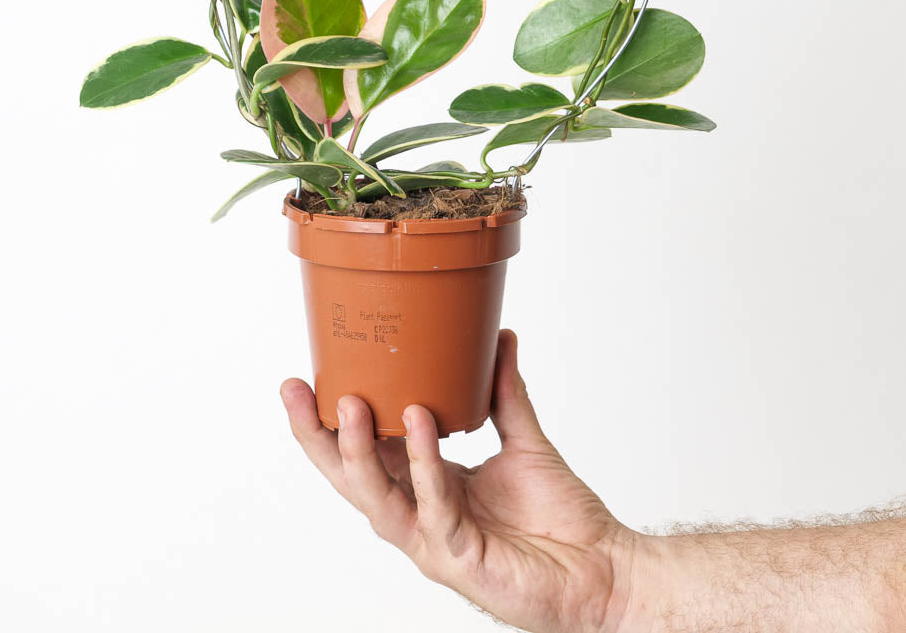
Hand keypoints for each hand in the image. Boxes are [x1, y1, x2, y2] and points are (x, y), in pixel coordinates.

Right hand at [280, 329, 646, 632]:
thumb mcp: (524, 439)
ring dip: (358, 449)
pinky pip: (433, 505)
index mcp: (427, 486)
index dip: (333, 419)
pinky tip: (418, 422)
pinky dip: (423, 462)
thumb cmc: (562, 519)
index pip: (367, 451)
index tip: (310, 375)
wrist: (608, 570)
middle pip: (352, 477)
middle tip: (297, 390)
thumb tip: (498, 335)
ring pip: (378, 497)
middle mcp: (421, 514)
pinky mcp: (460, 557)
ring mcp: (435, 540)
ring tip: (352, 401)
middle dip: (318, 436)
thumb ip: (504, 391)